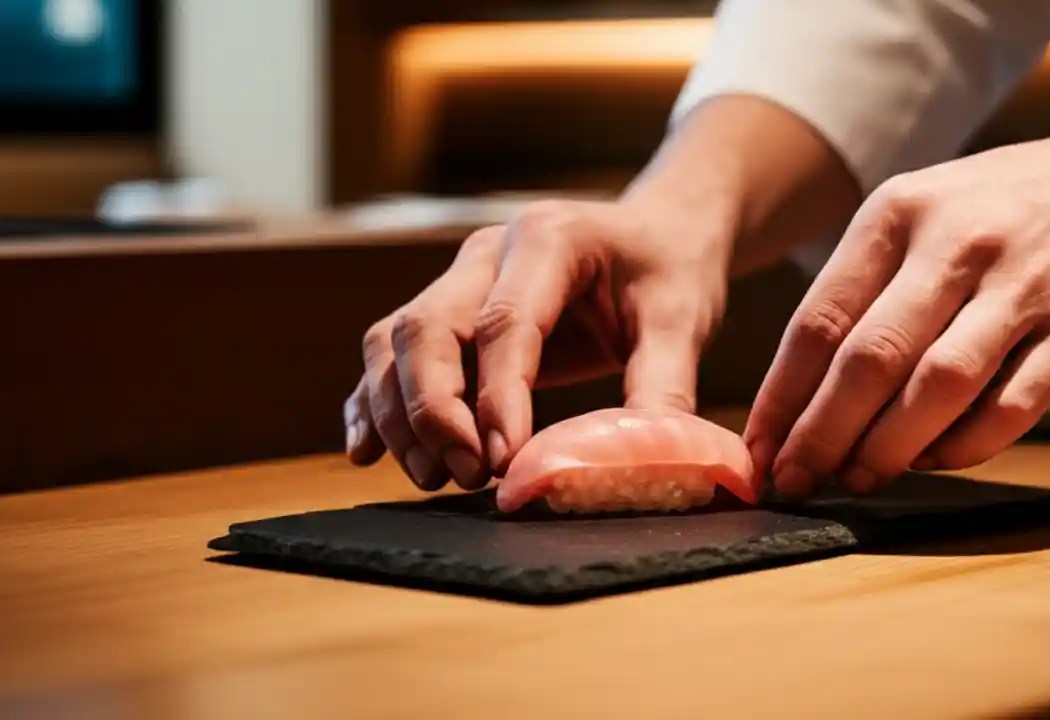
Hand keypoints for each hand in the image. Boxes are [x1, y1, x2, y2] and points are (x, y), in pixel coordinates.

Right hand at [344, 198, 731, 490]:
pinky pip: (390, 354)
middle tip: (468, 477)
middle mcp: (487, 252)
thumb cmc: (669, 273)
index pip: (504, 323)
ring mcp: (458, 279)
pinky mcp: (447, 311)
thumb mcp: (681, 324)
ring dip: (400, 415)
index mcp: (548, 239)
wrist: (657, 236)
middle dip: (433, 411)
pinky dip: (374, 403)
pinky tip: (368, 453)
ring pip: (395, 342)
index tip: (504, 463)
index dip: (496, 397)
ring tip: (434, 478)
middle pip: (426, 328)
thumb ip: (661, 390)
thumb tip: (642, 465)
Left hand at [745, 127, 1049, 497]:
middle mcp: (957, 245)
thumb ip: (861, 291)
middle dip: (822, 433)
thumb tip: (797, 396)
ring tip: (856, 478)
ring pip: (938, 388)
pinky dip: (963, 447)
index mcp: (899, 212)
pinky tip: (931, 461)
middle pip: (871, 359)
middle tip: (795, 478)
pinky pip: (1010, 408)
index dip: (782, 395)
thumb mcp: (917, 214)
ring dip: (888, 447)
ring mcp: (1022, 288)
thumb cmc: (998, 210)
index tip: (759, 445)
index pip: (820, 319)